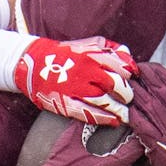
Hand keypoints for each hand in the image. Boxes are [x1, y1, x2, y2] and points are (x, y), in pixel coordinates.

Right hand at [14, 36, 136, 126]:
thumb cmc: (64, 54)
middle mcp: (87, 71)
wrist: (32, 63)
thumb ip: (110, 48)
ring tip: (125, 114)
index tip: (133, 80)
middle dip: (127, 94)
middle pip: (118, 86)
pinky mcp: (66, 103)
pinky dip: (105, 119)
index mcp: (94, 54)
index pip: (124, 67)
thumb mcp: (87, 44)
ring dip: (120, 110)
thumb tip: (128, 56)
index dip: (131, 75)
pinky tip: (113, 121)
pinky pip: (90, 114)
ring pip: (107, 102)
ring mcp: (76, 88)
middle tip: (128, 99)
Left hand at [127, 62, 165, 165]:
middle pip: (162, 91)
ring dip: (136, 92)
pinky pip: (142, 124)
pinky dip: (132, 113)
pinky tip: (124, 106)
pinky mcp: (158, 145)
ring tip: (125, 82)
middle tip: (133, 69)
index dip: (162, 74)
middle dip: (146, 78)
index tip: (151, 67)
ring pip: (150, 105)